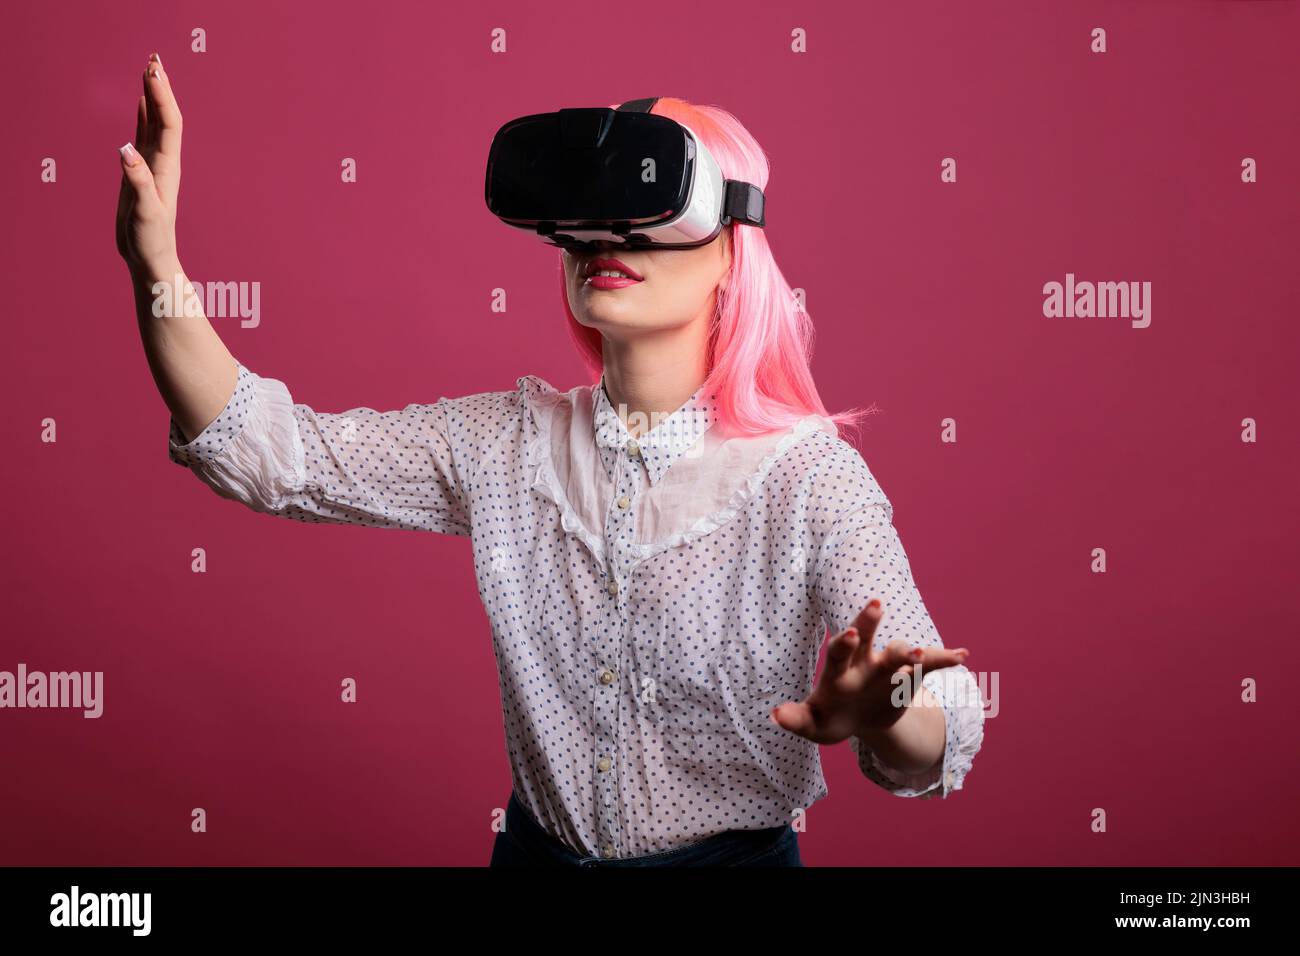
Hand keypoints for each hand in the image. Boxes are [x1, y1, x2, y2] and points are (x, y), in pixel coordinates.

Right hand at [115, 53, 181, 275]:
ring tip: (150, 69)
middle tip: (154, 58)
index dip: (161, 97)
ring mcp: (153, 165)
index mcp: (166, 168)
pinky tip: (141, 103)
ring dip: (152, 96)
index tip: (153, 71)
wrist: (152, 258)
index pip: (168, 123)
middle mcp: (163, 162)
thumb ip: (137, 181)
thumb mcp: (144, 212)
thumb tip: (125, 149)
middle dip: (159, 87)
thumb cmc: (150, 240)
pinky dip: (143, 116)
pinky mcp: (141, 172)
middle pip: (164, 116)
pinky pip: (144, 136)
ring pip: (154, 123)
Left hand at [771, 599, 968, 744]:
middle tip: (875, 605)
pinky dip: (944, 659)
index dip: (844, 642)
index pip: (838, 650)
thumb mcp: (813, 724)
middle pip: (866, 636)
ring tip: (920, 656)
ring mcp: (887, 667)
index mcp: (838, 670)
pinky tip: (962, 655)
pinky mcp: (909, 677)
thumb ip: (796, 718)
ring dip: (912, 653)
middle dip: (869, 622)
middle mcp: (863, 661)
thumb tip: (775, 715)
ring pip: (900, 653)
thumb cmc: (830, 718)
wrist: (859, 720)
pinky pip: (928, 665)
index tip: (850, 635)